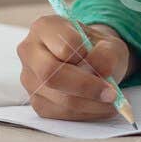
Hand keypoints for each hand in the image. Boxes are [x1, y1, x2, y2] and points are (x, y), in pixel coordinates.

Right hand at [17, 16, 132, 120]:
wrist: (93, 62)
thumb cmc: (97, 50)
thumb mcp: (111, 45)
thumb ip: (107, 55)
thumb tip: (100, 73)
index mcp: (45, 27)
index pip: (64, 45)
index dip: (87, 56)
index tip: (104, 59)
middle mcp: (30, 51)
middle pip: (50, 74)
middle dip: (86, 87)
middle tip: (111, 93)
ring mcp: (29, 78)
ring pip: (58, 98)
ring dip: (91, 104)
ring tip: (111, 100)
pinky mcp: (36, 101)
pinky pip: (60, 113)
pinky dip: (85, 113)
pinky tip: (99, 106)